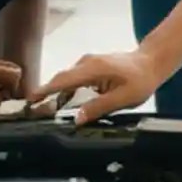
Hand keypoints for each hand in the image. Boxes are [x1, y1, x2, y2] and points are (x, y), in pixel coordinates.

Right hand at [28, 50, 162, 125]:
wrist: (151, 62)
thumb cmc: (141, 80)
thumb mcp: (123, 98)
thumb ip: (99, 107)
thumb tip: (77, 119)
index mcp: (94, 68)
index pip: (64, 80)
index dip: (46, 90)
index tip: (30, 99)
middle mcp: (87, 63)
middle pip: (61, 79)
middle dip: (46, 94)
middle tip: (34, 110)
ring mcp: (88, 63)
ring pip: (67, 79)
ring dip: (57, 94)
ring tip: (47, 111)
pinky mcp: (91, 67)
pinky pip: (74, 79)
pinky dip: (67, 91)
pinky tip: (65, 104)